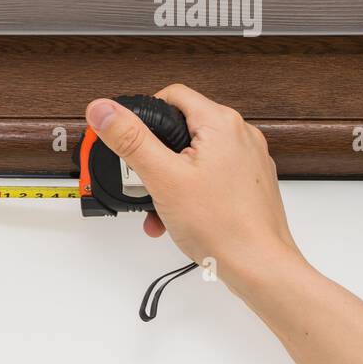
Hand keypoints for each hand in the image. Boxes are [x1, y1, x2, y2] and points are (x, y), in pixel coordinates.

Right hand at [84, 84, 303, 292]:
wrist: (259, 267)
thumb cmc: (222, 227)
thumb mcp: (163, 178)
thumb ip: (130, 139)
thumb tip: (103, 108)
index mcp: (221, 123)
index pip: (172, 95)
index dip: (145, 115)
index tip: (131, 140)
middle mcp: (240, 136)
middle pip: (182, 128)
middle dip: (156, 156)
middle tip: (144, 180)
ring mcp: (248, 160)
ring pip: (195, 155)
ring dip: (170, 178)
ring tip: (159, 206)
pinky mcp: (249, 183)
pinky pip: (211, 176)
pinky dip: (190, 191)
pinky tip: (177, 216)